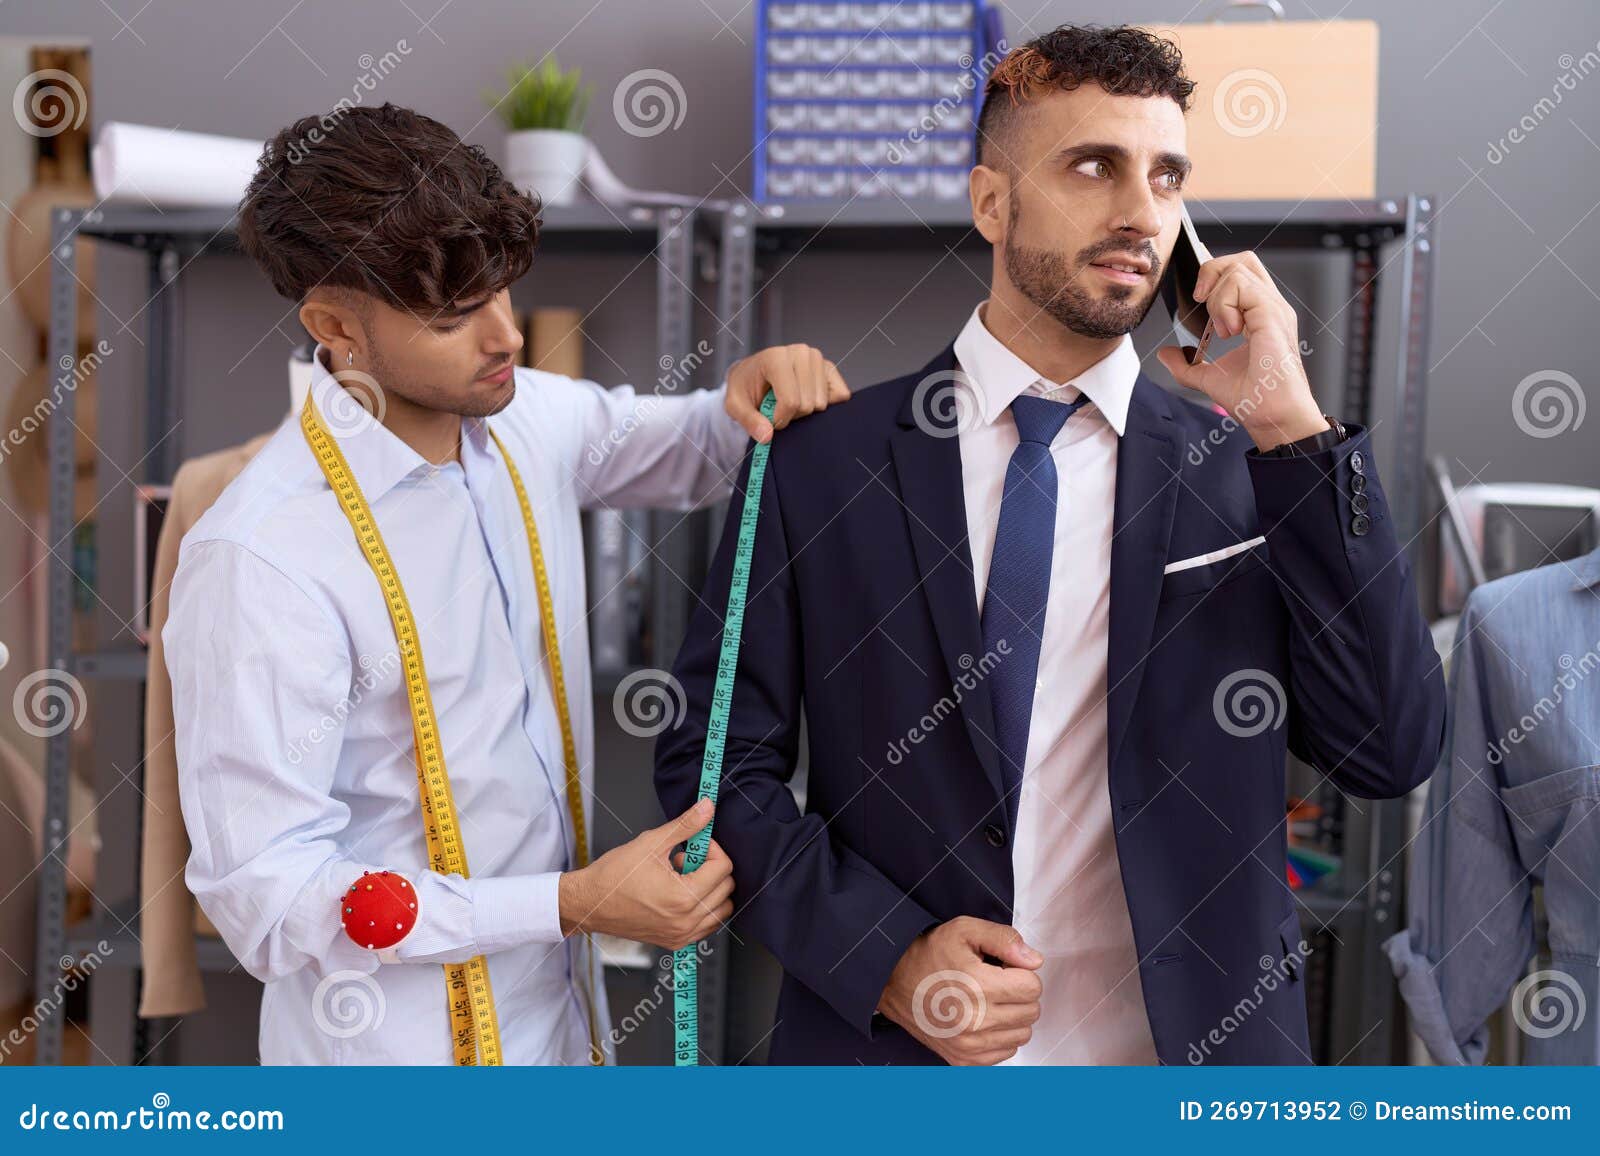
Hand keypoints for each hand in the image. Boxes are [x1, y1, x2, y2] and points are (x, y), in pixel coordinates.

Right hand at [557, 799, 733, 948]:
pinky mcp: (675, 941)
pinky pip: (707, 926)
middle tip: (686, 859)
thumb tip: (707, 809)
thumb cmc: (613, 876)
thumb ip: (685, 825)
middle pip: (726, 888)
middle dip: (711, 867)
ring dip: (711, 889)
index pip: (723, 868)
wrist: (589, 903)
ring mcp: (681, 935)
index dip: (711, 848)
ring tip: (685, 877)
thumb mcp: (651, 842)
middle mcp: (685, 921)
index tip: (695, 844)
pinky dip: (704, 908)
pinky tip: (683, 894)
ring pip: (721, 909)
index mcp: (683, 897)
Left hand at [725, 343, 849, 443]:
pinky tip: (808, 398)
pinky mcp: (830, 368)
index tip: (770, 418)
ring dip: (807, 410)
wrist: (753, 375)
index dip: (780, 419)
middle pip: (808, 404)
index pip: (791, 401)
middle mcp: (800, 352)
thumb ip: (748, 421)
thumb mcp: (735, 406)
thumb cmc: (745, 388)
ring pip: (823, 403)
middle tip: (779, 406)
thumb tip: (767, 436)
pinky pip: (841, 395)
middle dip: (793, 415)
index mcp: (776, 357)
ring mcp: (818, 359)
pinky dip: (825, 405)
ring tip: (791, 400)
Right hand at [877, 916, 1043, 1064]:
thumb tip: (1033, 960)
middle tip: (994, 982)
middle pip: (1031, 1011)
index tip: (1003, 968)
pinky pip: (1006, 1052)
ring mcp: (969, 1045)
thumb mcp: (965, 930)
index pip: (1033, 987)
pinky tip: (982, 1019)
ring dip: (1012, 1016)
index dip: (1021, 972)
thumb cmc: (928, 955)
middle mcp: (974, 1021)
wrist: (893, 982)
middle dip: (1018, 993)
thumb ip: (1004, 939)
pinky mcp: (964, 1060)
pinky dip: (1000, 1036)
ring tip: (987, 1000)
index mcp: (977, 986)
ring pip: (1022, 1034)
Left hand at [1155, 250, 1326, 450]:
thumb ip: (1187, 365)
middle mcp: (1269, 307)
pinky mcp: (1272, 315)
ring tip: (1222, 330)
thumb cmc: (1255, 401)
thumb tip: (1166, 354)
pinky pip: (1242, 286)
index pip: (1240, 273)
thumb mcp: (1208, 379)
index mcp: (1258, 316)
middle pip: (1242, 260)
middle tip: (1200, 300)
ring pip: (1238, 268)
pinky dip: (1225, 305)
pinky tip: (1229, 331)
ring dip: (1218, 297)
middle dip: (1213, 270)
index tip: (1197, 294)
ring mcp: (1273, 309)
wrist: (1272, 417)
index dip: (1215, 272)